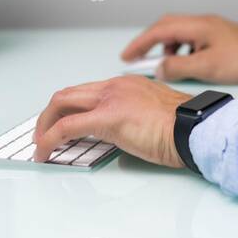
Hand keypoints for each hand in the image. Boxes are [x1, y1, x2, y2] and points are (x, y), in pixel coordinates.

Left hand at [33, 75, 192, 167]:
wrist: (196, 128)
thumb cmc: (185, 127)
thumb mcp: (154, 117)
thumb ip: (134, 119)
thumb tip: (123, 135)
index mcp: (127, 84)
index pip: (87, 92)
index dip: (69, 108)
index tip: (63, 124)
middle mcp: (115, 86)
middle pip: (69, 94)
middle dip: (49, 115)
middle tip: (43, 134)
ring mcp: (110, 99)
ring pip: (62, 103)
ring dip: (45, 125)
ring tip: (40, 145)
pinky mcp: (107, 118)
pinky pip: (67, 127)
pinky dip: (49, 139)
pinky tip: (44, 152)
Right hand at [120, 14, 237, 83]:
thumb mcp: (207, 67)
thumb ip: (179, 67)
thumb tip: (159, 68)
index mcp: (196, 26)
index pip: (159, 31)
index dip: (140, 43)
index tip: (126, 56)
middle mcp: (201, 22)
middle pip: (166, 27)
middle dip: (149, 43)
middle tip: (137, 58)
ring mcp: (210, 27)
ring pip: (179, 33)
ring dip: (168, 48)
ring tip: (167, 66)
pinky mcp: (217, 35)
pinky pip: (191, 39)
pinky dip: (182, 50)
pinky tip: (188, 64)